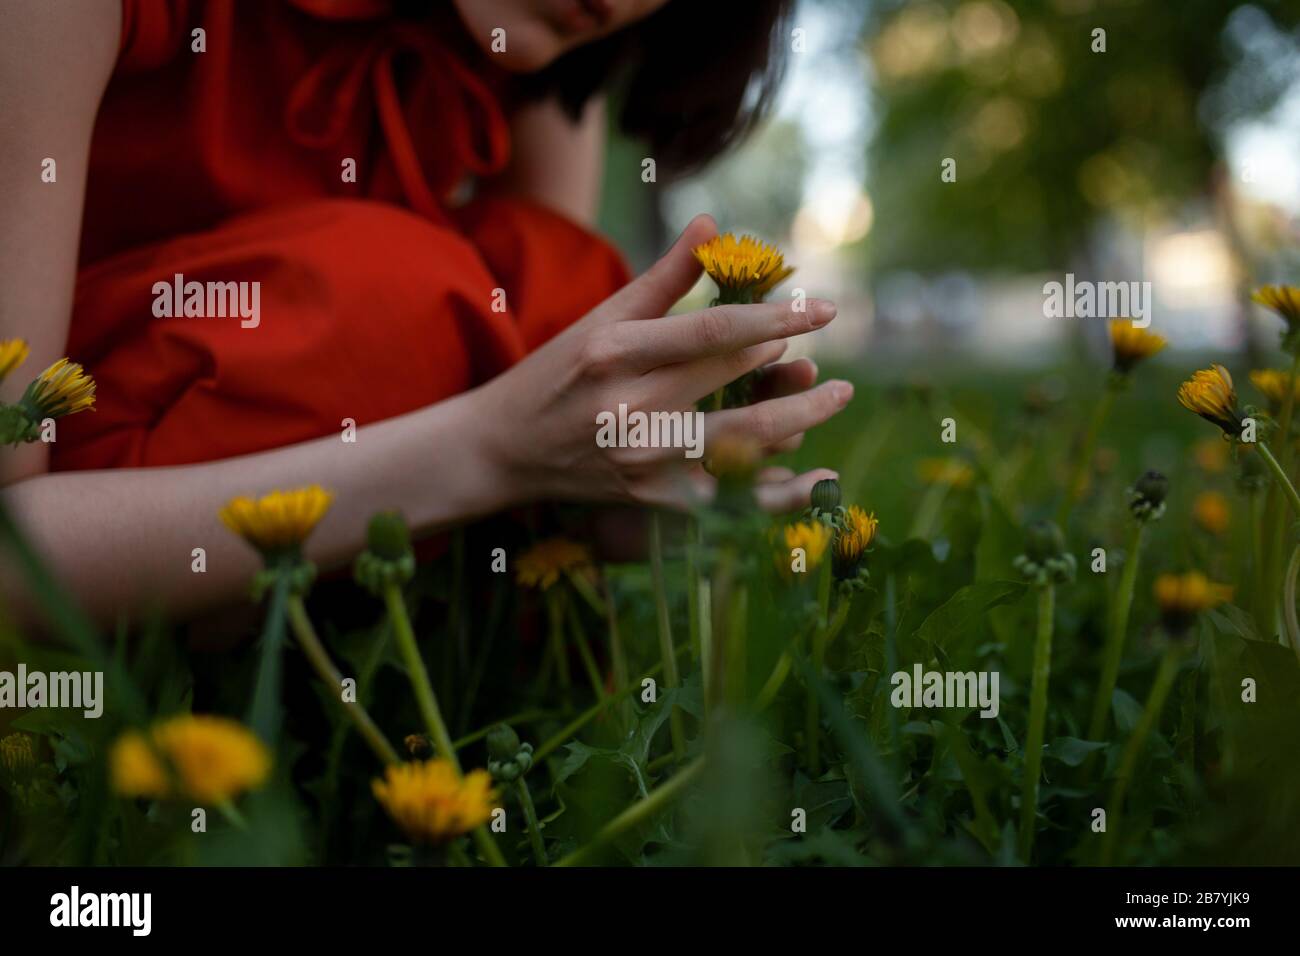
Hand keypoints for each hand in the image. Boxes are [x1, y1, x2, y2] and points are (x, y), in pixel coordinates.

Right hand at [475, 214, 851, 512]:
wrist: (501, 449)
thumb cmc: (555, 373)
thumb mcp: (600, 321)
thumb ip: (661, 277)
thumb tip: (713, 223)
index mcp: (613, 351)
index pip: (711, 331)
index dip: (775, 316)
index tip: (823, 309)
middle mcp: (626, 406)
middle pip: (730, 385)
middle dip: (790, 367)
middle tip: (826, 361)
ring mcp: (636, 459)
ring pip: (736, 443)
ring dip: (796, 420)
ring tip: (832, 398)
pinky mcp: (644, 499)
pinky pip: (723, 497)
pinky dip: (771, 490)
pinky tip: (814, 478)